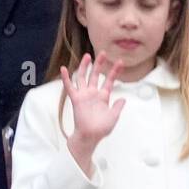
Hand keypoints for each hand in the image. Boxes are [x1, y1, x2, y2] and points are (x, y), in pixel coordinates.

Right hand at [60, 51, 126, 175]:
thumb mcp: (114, 116)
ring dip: (85, 67)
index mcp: (103, 96)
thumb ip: (118, 106)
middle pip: (96, 75)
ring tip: (87, 56)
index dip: (114, 72)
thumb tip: (123, 99)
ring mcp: (84, 95)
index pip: (109, 81)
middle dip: (99, 64)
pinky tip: (64, 69)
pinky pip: (70, 87)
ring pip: (83, 77)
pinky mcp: (76, 99)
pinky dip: (66, 78)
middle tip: (103, 53)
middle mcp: (93, 93)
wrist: (91, 136)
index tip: (120, 62)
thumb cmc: (101, 128)